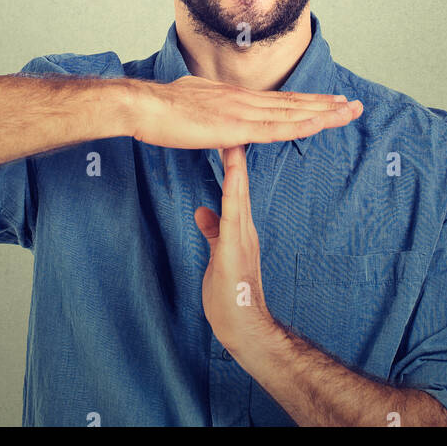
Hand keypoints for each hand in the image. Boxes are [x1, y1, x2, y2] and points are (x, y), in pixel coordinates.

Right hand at [129, 75, 361, 149]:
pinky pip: (276, 128)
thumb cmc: (160, 110)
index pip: (278, 100)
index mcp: (234, 97)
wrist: (144, 107)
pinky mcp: (235, 127)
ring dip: (324, 113)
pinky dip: (302, 125)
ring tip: (350, 111)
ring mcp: (242, 111)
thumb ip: (210, 112)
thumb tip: (214, 116)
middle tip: (353, 104)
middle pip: (293, 102)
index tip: (328, 102)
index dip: (305, 102)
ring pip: (292, 113)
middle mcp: (244, 99)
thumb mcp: (192, 106)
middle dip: (325, 105)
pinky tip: (321, 124)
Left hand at [194, 145, 275, 354]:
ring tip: (234, 138)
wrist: (242, 325)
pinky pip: (234, 214)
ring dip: (236, 166)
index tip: (227, 131)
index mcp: (240, 226)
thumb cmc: (229, 295)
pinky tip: (233, 174)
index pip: (235, 186)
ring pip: (238, 193)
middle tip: (235, 121)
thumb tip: (202, 211)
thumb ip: (212, 231)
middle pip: (240, 182)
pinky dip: (234, 192)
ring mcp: (242, 236)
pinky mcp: (235, 248)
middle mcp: (245, 226)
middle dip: (237, 152)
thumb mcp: (217, 255)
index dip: (232, 159)